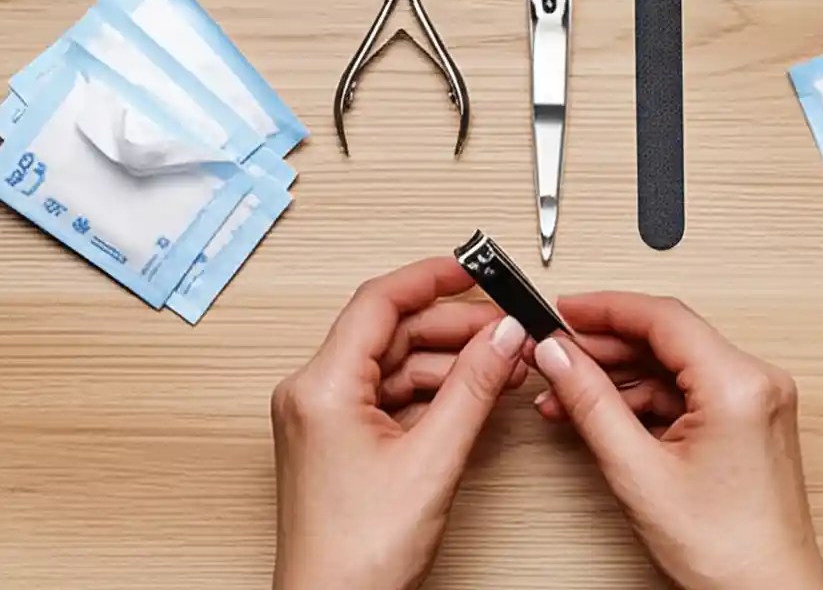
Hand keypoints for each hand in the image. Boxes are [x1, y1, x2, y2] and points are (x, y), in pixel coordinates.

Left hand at [270, 257, 529, 589]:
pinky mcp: (342, 442)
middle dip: (455, 327)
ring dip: (452, 363)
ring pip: (397, 365)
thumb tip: (504, 337)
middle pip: (392, 333)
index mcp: (320, 387)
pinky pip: (394, 397)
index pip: (379, 302)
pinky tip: (476, 395)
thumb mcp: (432, 459)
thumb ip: (474, 388)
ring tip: (505, 366)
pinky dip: (436, 393)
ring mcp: (327, 418)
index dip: (431, 278)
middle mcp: (315, 395)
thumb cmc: (356, 555)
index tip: (474, 267)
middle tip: (507, 328)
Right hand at [529, 293, 822, 589]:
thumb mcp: (638, 470)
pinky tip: (600, 414)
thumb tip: (559, 356)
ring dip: (618, 377)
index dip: (604, 309)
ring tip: (565, 395)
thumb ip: (591, 403)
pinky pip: (685, 392)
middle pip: (666, 338)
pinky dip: (641, 401)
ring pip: (671, 367)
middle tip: (553, 354)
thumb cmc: (725, 550)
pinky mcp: (746, 421)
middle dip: (603, 347)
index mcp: (739, 384)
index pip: (662, 317)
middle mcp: (756, 382)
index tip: (562, 310)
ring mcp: (754, 401)